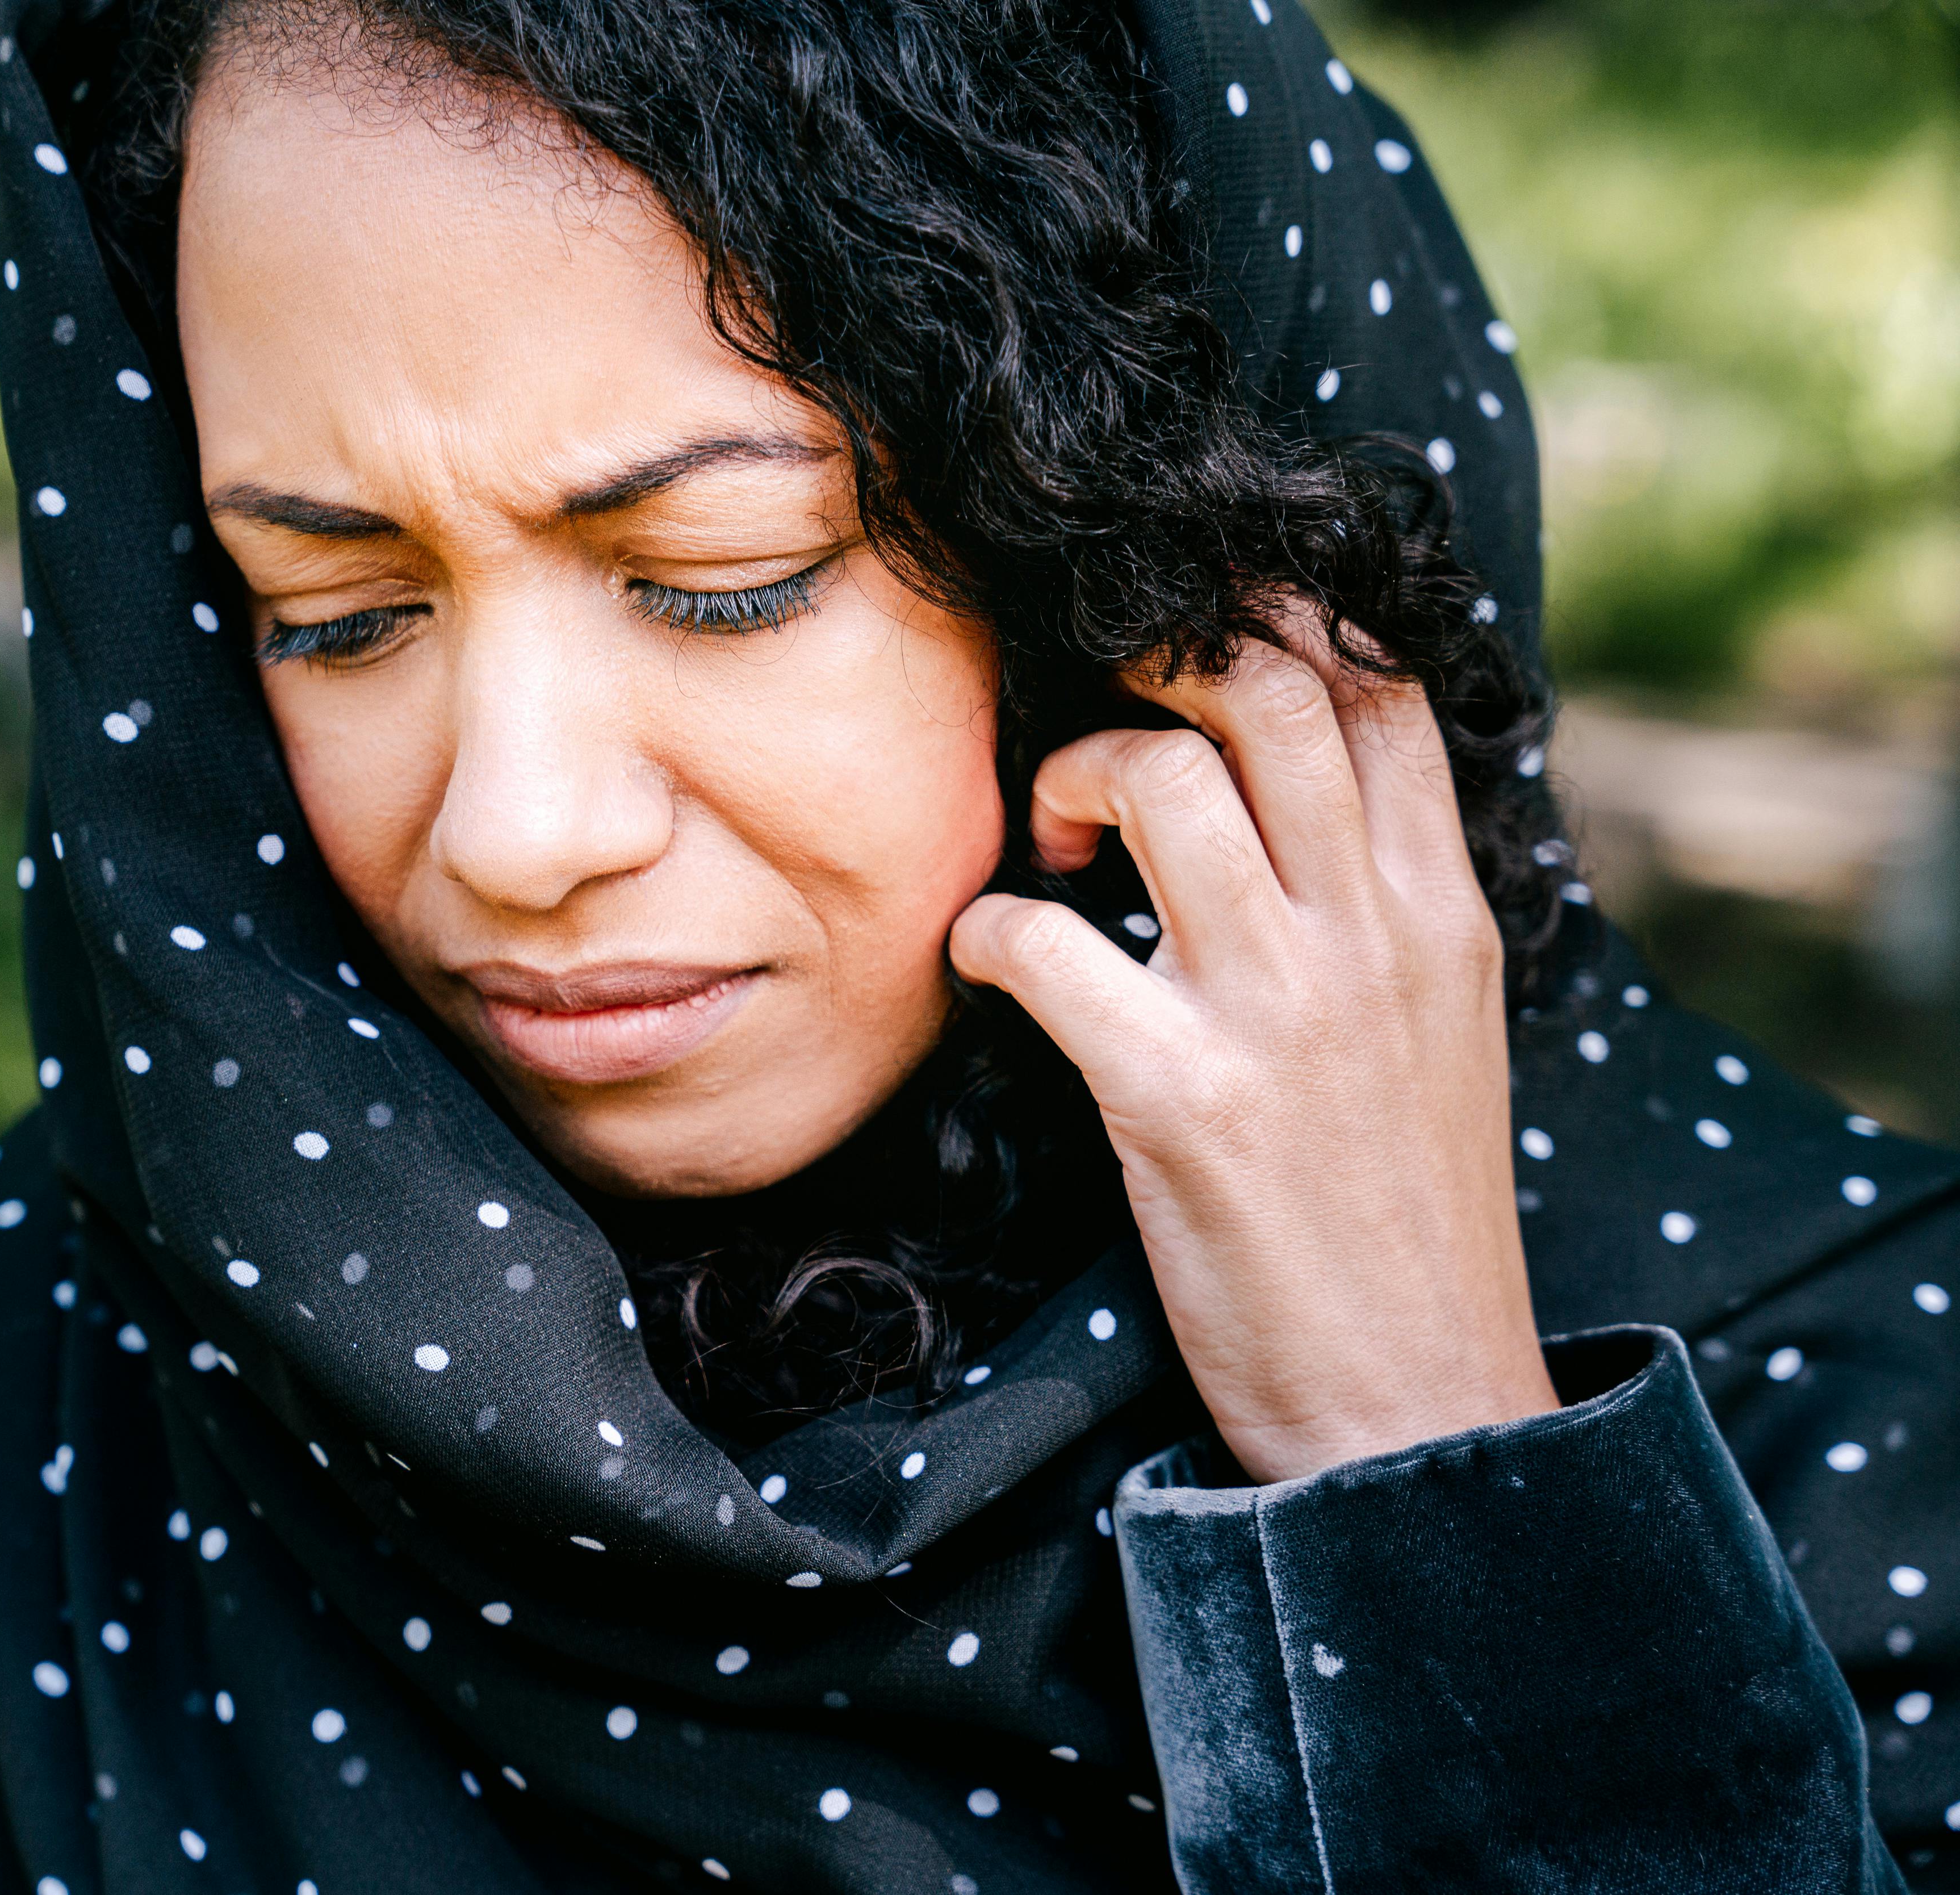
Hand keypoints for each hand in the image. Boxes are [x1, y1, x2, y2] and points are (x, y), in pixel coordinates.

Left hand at [949, 601, 1555, 1482]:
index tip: (1188, 652)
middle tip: (1102, 721)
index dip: (1275, 626)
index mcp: (1440, 912)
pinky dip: (986, 933)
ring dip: (1069, 778)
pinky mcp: (1179, 1099)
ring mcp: (1280, 1009)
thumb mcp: (1442, 1028)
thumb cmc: (1406, 1215)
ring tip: (1055, 847)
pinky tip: (987, 964)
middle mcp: (1373, 934)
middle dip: (1159, 662)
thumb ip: (1384, 900)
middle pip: (1270, 688)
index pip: (1379, 690)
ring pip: (1161, 778)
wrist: (1417, 1404)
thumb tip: (1300, 791)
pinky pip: (1044, 945)